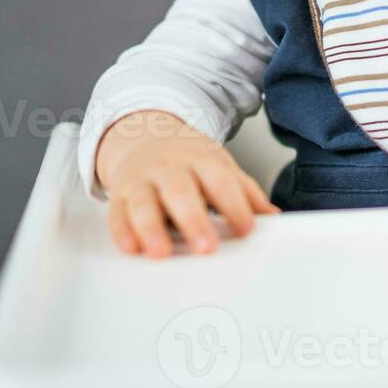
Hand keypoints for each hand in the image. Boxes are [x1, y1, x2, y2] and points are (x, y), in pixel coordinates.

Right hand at [95, 109, 278, 258]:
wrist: (145, 135)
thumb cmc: (188, 159)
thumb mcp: (219, 166)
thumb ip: (245, 191)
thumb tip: (271, 216)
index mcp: (201, 160)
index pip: (220, 181)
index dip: (235, 206)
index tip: (246, 230)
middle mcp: (170, 168)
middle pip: (181, 191)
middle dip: (193, 220)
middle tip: (207, 247)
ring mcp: (142, 180)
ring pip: (144, 202)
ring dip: (151, 228)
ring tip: (161, 252)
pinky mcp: (119, 195)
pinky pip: (117, 213)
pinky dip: (122, 231)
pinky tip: (131, 247)